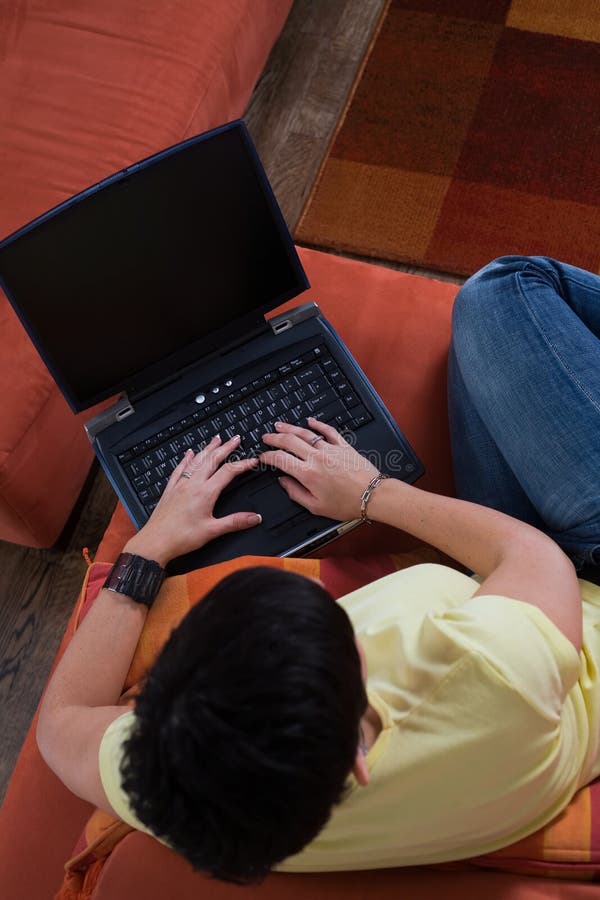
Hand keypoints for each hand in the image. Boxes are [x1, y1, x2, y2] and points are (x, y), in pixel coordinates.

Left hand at [123, 435, 260, 564]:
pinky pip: (179, 469)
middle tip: (235, 438)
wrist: (155, 542)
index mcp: (205, 493)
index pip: (228, 472)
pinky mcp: (170, 490)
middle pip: (212, 460)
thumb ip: (235, 522)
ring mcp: (180, 485)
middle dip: (226, 448)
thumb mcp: (212, 531)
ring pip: (196, 461)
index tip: (253, 460)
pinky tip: (188, 454)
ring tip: (216, 439)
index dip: (242, 464)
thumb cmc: (181, 537)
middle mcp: (192, 484)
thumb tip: (254, 517)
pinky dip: (186, 459)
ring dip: (208, 449)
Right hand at [260, 417, 379, 520]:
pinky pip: (328, 430)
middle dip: (274, 438)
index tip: (263, 457)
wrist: (373, 495)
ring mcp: (330, 449)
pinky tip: (310, 421)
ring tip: (280, 426)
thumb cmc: (347, 503)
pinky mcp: (343, 446)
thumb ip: (296, 493)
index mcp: (308, 474)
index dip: (268, 456)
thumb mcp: (316, 506)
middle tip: (266, 437)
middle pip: (289, 441)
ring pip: (305, 433)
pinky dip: (317, 424)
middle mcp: (317, 458)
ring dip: (290, 428)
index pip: (280, 459)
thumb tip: (283, 482)